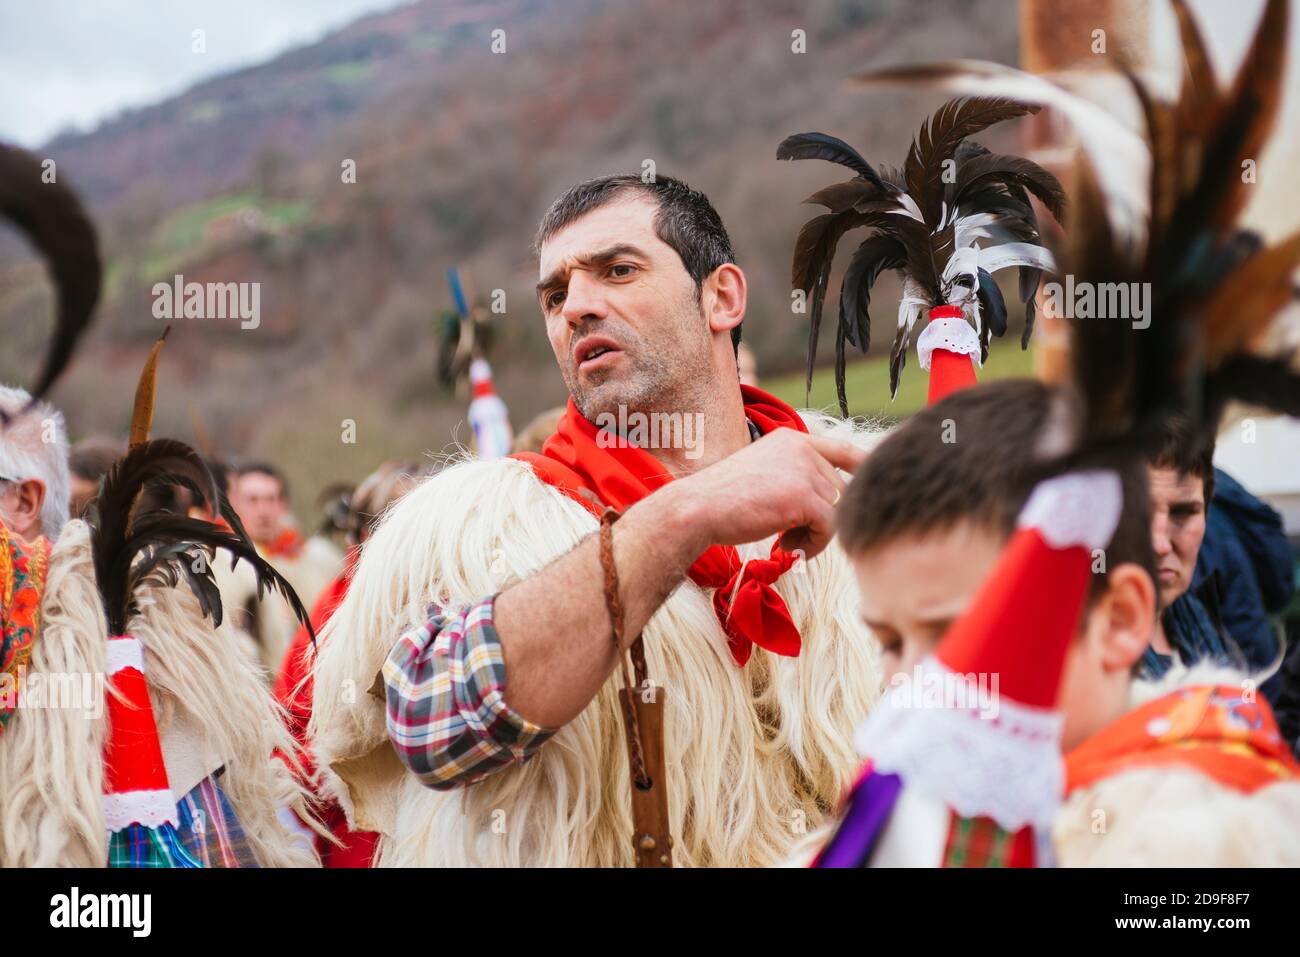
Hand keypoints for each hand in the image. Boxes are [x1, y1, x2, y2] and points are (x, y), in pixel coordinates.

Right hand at [661, 430, 865, 560]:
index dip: (863, 466)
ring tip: (784, 544)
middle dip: (820, 520)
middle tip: (788, 540)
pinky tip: (786, 549)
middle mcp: (803, 449)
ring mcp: (804, 470)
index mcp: (792, 439)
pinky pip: (830, 528)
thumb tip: (830, 503)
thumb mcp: (763, 473)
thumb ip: (795, 478)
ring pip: (837, 511)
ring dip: (815, 536)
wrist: (696, 509)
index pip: (843, 449)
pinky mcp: (804, 497)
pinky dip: (814, 546)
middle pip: (840, 491)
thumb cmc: (722, 500)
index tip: (873, 482)